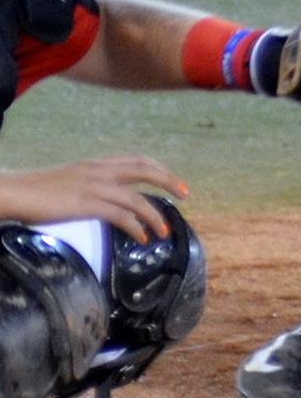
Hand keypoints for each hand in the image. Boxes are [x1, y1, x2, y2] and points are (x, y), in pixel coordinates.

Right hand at [0, 155, 188, 242]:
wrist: (14, 192)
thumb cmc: (38, 190)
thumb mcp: (71, 180)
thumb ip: (92, 183)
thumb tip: (108, 198)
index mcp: (96, 163)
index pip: (136, 159)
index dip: (159, 168)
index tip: (172, 180)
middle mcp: (99, 171)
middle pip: (145, 171)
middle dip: (169, 181)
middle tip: (186, 194)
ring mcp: (94, 187)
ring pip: (137, 199)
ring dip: (155, 216)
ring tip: (165, 231)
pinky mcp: (86, 204)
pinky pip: (121, 216)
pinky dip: (137, 227)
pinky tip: (142, 238)